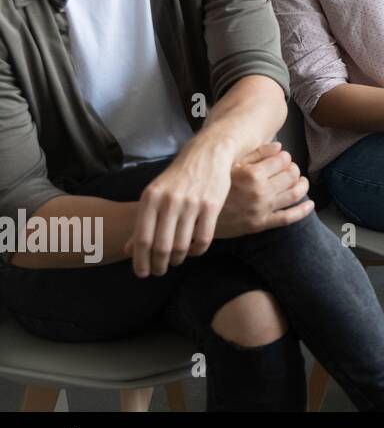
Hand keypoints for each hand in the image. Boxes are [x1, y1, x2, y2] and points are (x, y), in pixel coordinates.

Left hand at [130, 143, 234, 276]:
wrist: (207, 154)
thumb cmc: (177, 177)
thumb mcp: (155, 194)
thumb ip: (143, 221)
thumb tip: (128, 249)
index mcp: (150, 198)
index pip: (142, 238)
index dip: (140, 260)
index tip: (141, 273)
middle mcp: (169, 201)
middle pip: (161, 246)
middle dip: (159, 265)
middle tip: (159, 271)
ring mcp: (192, 203)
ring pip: (182, 245)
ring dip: (177, 259)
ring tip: (175, 261)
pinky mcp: (212, 205)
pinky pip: (203, 238)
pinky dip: (197, 251)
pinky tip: (193, 251)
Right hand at [211, 142, 313, 240]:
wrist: (196, 216)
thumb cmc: (213, 186)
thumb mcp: (229, 165)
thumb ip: (255, 154)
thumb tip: (279, 147)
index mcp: (252, 174)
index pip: (282, 160)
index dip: (285, 157)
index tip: (282, 158)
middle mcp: (260, 191)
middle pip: (291, 176)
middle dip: (294, 169)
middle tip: (290, 169)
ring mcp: (262, 209)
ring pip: (294, 194)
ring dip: (302, 186)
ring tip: (301, 182)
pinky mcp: (261, 224)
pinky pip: (288, 218)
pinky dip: (303, 210)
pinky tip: (310, 204)